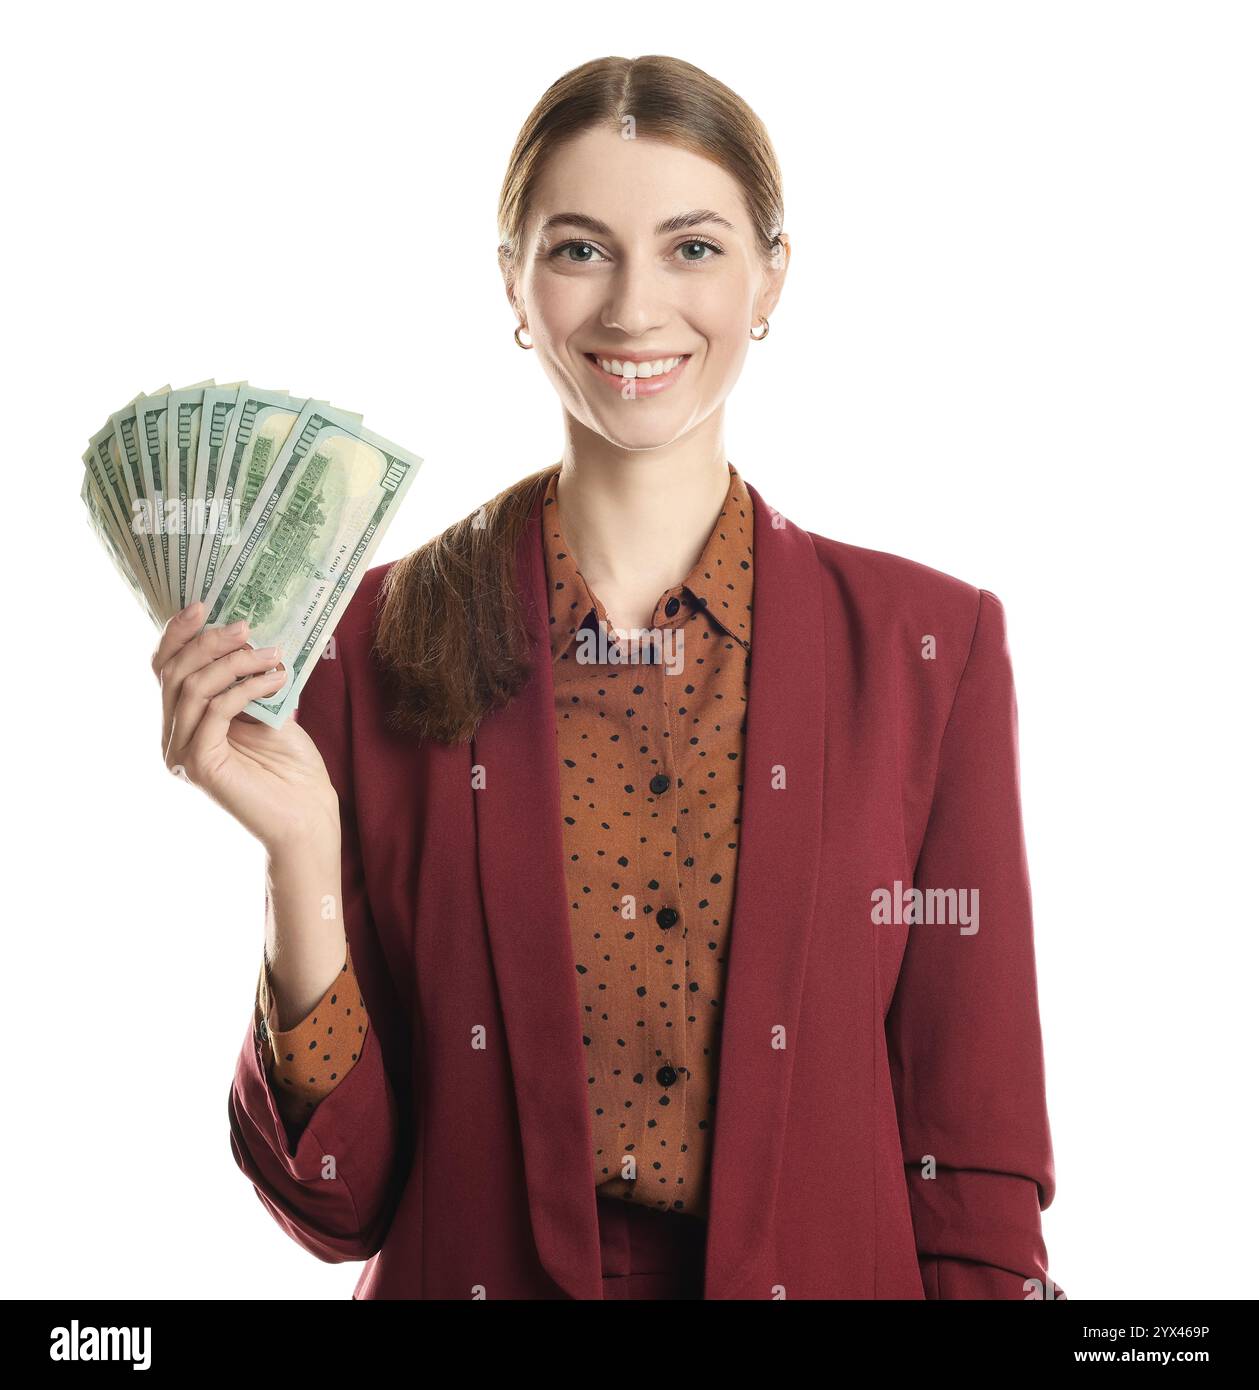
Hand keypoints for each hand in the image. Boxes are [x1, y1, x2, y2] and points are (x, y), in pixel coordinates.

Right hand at [153, 601, 338, 851]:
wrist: (308, 816)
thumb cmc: (292, 768)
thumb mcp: (268, 710)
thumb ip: (247, 679)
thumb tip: (248, 632)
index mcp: (183, 723)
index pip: (166, 670)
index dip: (178, 634)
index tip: (205, 604)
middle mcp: (173, 738)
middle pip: (175, 673)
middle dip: (212, 643)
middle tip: (248, 627)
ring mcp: (181, 753)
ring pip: (193, 687)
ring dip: (235, 662)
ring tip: (273, 654)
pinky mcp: (199, 764)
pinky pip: (215, 710)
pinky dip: (246, 688)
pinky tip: (276, 679)